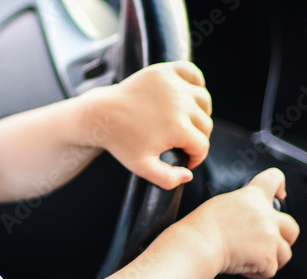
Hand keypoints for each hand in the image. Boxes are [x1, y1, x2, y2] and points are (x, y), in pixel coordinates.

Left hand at [78, 61, 211, 189]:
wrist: (101, 115)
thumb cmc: (121, 141)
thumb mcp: (142, 166)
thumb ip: (167, 179)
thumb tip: (189, 175)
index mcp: (178, 128)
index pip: (202, 146)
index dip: (196, 157)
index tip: (187, 160)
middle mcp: (181, 104)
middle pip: (205, 124)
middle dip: (197, 137)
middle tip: (183, 142)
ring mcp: (174, 85)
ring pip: (204, 100)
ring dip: (200, 112)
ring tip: (188, 121)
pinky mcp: (165, 71)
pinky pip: (193, 73)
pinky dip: (196, 82)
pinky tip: (188, 95)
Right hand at [173, 168, 299, 278]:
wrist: (199, 244)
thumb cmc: (201, 226)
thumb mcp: (223, 204)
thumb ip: (243, 208)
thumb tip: (247, 218)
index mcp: (253, 197)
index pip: (275, 179)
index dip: (280, 185)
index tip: (280, 192)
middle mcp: (266, 216)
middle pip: (291, 227)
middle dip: (284, 237)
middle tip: (271, 242)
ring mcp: (270, 238)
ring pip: (285, 253)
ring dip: (271, 258)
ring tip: (254, 260)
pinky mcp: (268, 258)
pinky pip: (271, 270)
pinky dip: (259, 273)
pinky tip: (244, 268)